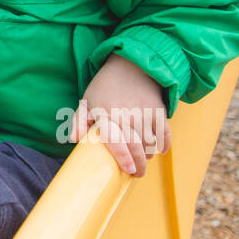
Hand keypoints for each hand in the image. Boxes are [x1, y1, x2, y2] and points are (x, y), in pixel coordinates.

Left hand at [69, 54, 171, 176]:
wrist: (130, 65)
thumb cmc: (105, 87)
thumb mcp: (87, 100)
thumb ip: (79, 121)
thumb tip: (73, 139)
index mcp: (106, 114)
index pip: (115, 141)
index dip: (123, 158)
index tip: (128, 171)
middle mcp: (126, 114)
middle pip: (136, 147)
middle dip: (139, 165)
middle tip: (137, 173)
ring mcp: (144, 112)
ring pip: (150, 143)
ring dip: (148, 154)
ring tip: (143, 159)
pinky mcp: (158, 110)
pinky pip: (164, 133)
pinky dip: (163, 145)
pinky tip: (159, 150)